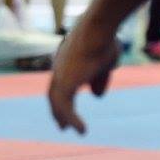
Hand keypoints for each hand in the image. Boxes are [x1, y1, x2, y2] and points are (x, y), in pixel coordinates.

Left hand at [46, 16, 120, 134]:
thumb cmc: (104, 40)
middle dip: (57, 110)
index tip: (65, 109)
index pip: (60, 83)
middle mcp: (59, 68)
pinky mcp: (65, 82)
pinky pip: (65, 107)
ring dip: (64, 117)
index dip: (62, 97)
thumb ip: (99, 79)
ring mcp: (60, 74)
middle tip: (61, 125)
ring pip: (57, 101)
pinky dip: (71, 119)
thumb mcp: (105, 63)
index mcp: (66, 62)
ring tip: (71, 130)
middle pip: (54, 93)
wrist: (99, 28)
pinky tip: (81, 130)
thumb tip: (96, 96)